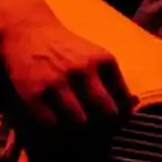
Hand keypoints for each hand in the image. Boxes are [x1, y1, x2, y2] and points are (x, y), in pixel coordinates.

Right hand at [0, 22, 135, 133]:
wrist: (29, 31)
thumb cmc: (68, 49)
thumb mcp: (95, 55)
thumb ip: (112, 79)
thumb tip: (132, 106)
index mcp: (104, 61)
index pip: (123, 100)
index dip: (122, 117)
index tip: (116, 123)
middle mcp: (83, 70)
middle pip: (106, 113)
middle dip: (105, 126)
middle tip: (98, 130)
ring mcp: (58, 82)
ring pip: (79, 121)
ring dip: (79, 129)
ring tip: (76, 127)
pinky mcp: (34, 93)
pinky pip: (51, 124)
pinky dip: (56, 128)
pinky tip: (56, 122)